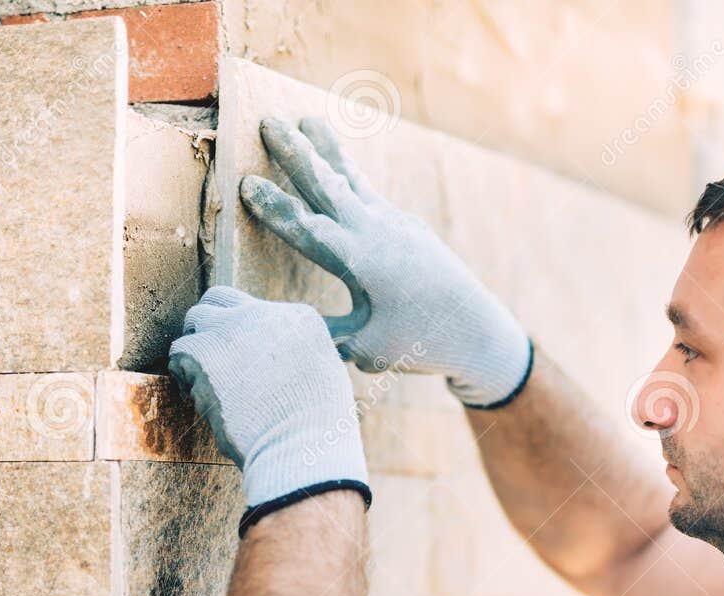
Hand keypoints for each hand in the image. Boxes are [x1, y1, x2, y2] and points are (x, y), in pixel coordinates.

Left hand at [168, 286, 368, 527]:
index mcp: (297, 318)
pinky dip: (183, 372)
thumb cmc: (317, 426)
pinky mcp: (203, 352)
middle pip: (220, 299)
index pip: (257, 310)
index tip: (243, 358)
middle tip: (210, 352)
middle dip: (212, 322)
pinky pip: (179, 352)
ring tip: (201, 376)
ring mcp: (230, 329)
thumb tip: (287, 359)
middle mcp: (263, 314)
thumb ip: (305, 356)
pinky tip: (194, 394)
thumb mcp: (328, 376)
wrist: (300, 444)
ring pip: (196, 319)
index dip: (245, 333)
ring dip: (196, 346)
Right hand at [241, 117, 532, 408]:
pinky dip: (349, 174)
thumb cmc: (421, 343)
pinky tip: (338, 166)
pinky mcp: (407, 226)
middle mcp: (376, 232)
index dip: (275, 208)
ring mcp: (395, 223)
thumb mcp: (367, 348)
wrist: (477, 328)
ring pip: (352, 179)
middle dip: (295, 154)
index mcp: (360, 260)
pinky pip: (369, 192)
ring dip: (326, 149)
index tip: (247, 184)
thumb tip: (286, 325)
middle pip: (327, 185)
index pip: (307, 229)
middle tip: (268, 123)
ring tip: (308, 119)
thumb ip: (325, 334)